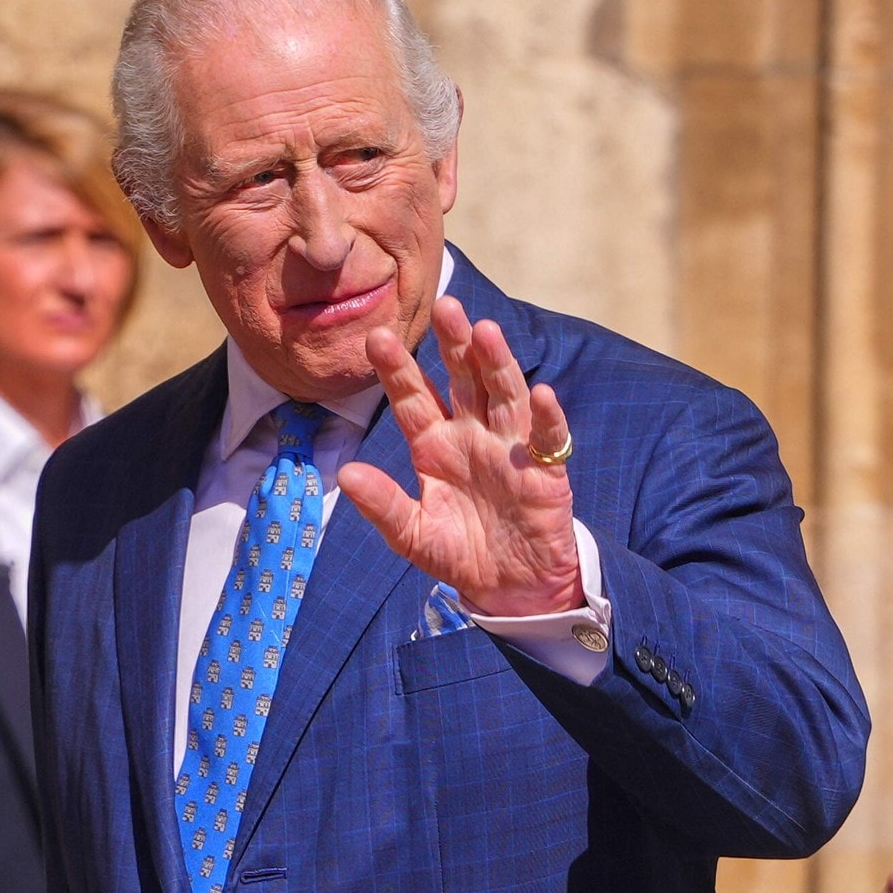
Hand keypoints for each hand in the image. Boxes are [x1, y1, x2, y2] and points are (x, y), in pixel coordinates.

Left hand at [337, 296, 582, 615]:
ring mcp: (510, 449)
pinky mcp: (545, 471)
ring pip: (504, 395)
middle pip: (464, 380)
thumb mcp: (412, 535)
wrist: (510, 587)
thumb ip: (383, 505)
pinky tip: (541, 394)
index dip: (397, 369)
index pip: (414, 397)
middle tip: (443, 305)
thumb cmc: (460, 555)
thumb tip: (346, 475)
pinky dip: (546, 417)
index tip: (376, 338)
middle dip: (454, 344)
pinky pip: (546, 439)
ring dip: (497, 363)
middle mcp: (472, 437)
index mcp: (435, 446)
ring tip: (485, 331)